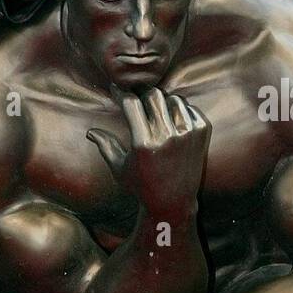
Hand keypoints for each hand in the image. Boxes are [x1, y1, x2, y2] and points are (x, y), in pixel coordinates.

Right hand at [86, 88, 209, 218]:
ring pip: (173, 98)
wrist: (173, 202)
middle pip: (153, 95)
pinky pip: (189, 108)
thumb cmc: (141, 187)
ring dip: (162, 101)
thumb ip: (105, 146)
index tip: (116, 90)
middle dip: (142, 94)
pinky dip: (179, 110)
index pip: (131, 103)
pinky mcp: (202, 133)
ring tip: (155, 111)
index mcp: (143, 144)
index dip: (121, 93)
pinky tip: (171, 120)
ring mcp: (187, 134)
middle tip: (137, 99)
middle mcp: (167, 137)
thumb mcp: (118, 168)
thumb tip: (90, 132)